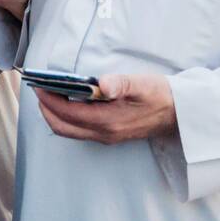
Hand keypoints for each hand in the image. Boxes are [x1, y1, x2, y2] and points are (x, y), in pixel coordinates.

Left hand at [33, 74, 176, 143]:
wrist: (181, 114)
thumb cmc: (161, 95)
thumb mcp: (143, 84)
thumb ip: (121, 83)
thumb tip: (102, 83)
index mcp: (108, 120)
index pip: (67, 113)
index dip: (49, 100)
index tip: (38, 85)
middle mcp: (104, 133)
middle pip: (62, 127)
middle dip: (45, 109)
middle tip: (38, 90)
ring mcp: (106, 137)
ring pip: (69, 131)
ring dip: (54, 115)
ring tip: (48, 96)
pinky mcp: (110, 135)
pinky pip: (79, 131)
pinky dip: (66, 119)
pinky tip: (67, 104)